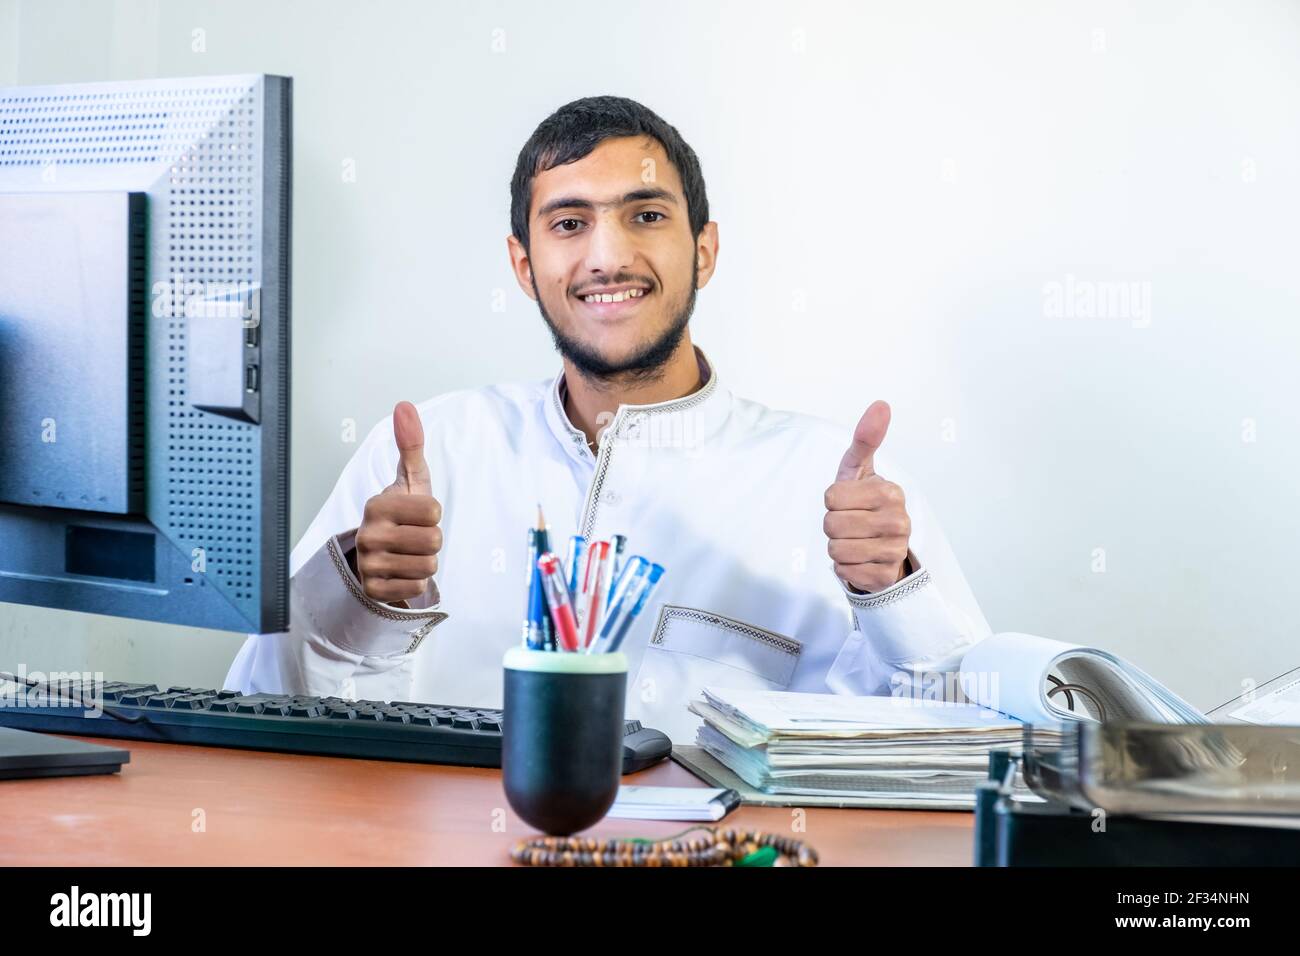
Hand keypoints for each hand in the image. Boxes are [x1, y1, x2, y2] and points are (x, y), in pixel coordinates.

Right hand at [353, 401, 442, 604]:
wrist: (380, 554)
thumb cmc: (402, 514)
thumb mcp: (410, 480)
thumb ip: (410, 443)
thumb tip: (404, 405)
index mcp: (377, 504)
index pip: (434, 511)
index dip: (433, 514)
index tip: (416, 514)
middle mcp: (368, 534)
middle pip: (434, 540)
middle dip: (432, 540)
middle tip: (414, 536)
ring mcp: (368, 565)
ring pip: (428, 566)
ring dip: (425, 561)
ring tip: (408, 553)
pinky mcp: (373, 591)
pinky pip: (417, 587)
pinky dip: (415, 581)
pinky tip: (400, 571)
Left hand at [823, 400, 911, 593]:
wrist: (882, 548)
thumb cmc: (864, 504)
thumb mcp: (859, 470)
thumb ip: (866, 438)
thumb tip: (881, 405)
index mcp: (890, 491)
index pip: (831, 497)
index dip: (832, 501)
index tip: (849, 502)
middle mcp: (898, 521)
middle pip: (831, 524)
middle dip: (833, 525)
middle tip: (850, 524)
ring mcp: (895, 550)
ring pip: (835, 549)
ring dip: (838, 546)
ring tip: (855, 541)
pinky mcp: (886, 576)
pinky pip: (844, 571)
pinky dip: (846, 566)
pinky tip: (861, 559)